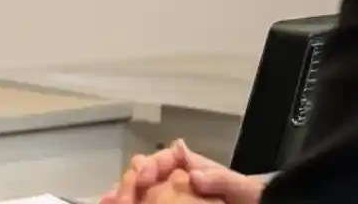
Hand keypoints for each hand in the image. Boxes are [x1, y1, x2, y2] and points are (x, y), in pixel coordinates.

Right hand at [102, 140, 264, 203]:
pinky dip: (126, 200)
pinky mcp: (161, 201)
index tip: (144, 178)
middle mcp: (172, 175)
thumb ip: (219, 178)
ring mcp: (166, 191)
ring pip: (135, 186)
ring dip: (121, 192)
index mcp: (189, 164)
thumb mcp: (239, 188)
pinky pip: (140, 199)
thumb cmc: (247, 197)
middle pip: (141, 170)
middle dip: (129, 181)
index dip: (149, 166)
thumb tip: (192, 173)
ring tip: (110, 202)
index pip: (161, 158)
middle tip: (123, 198)